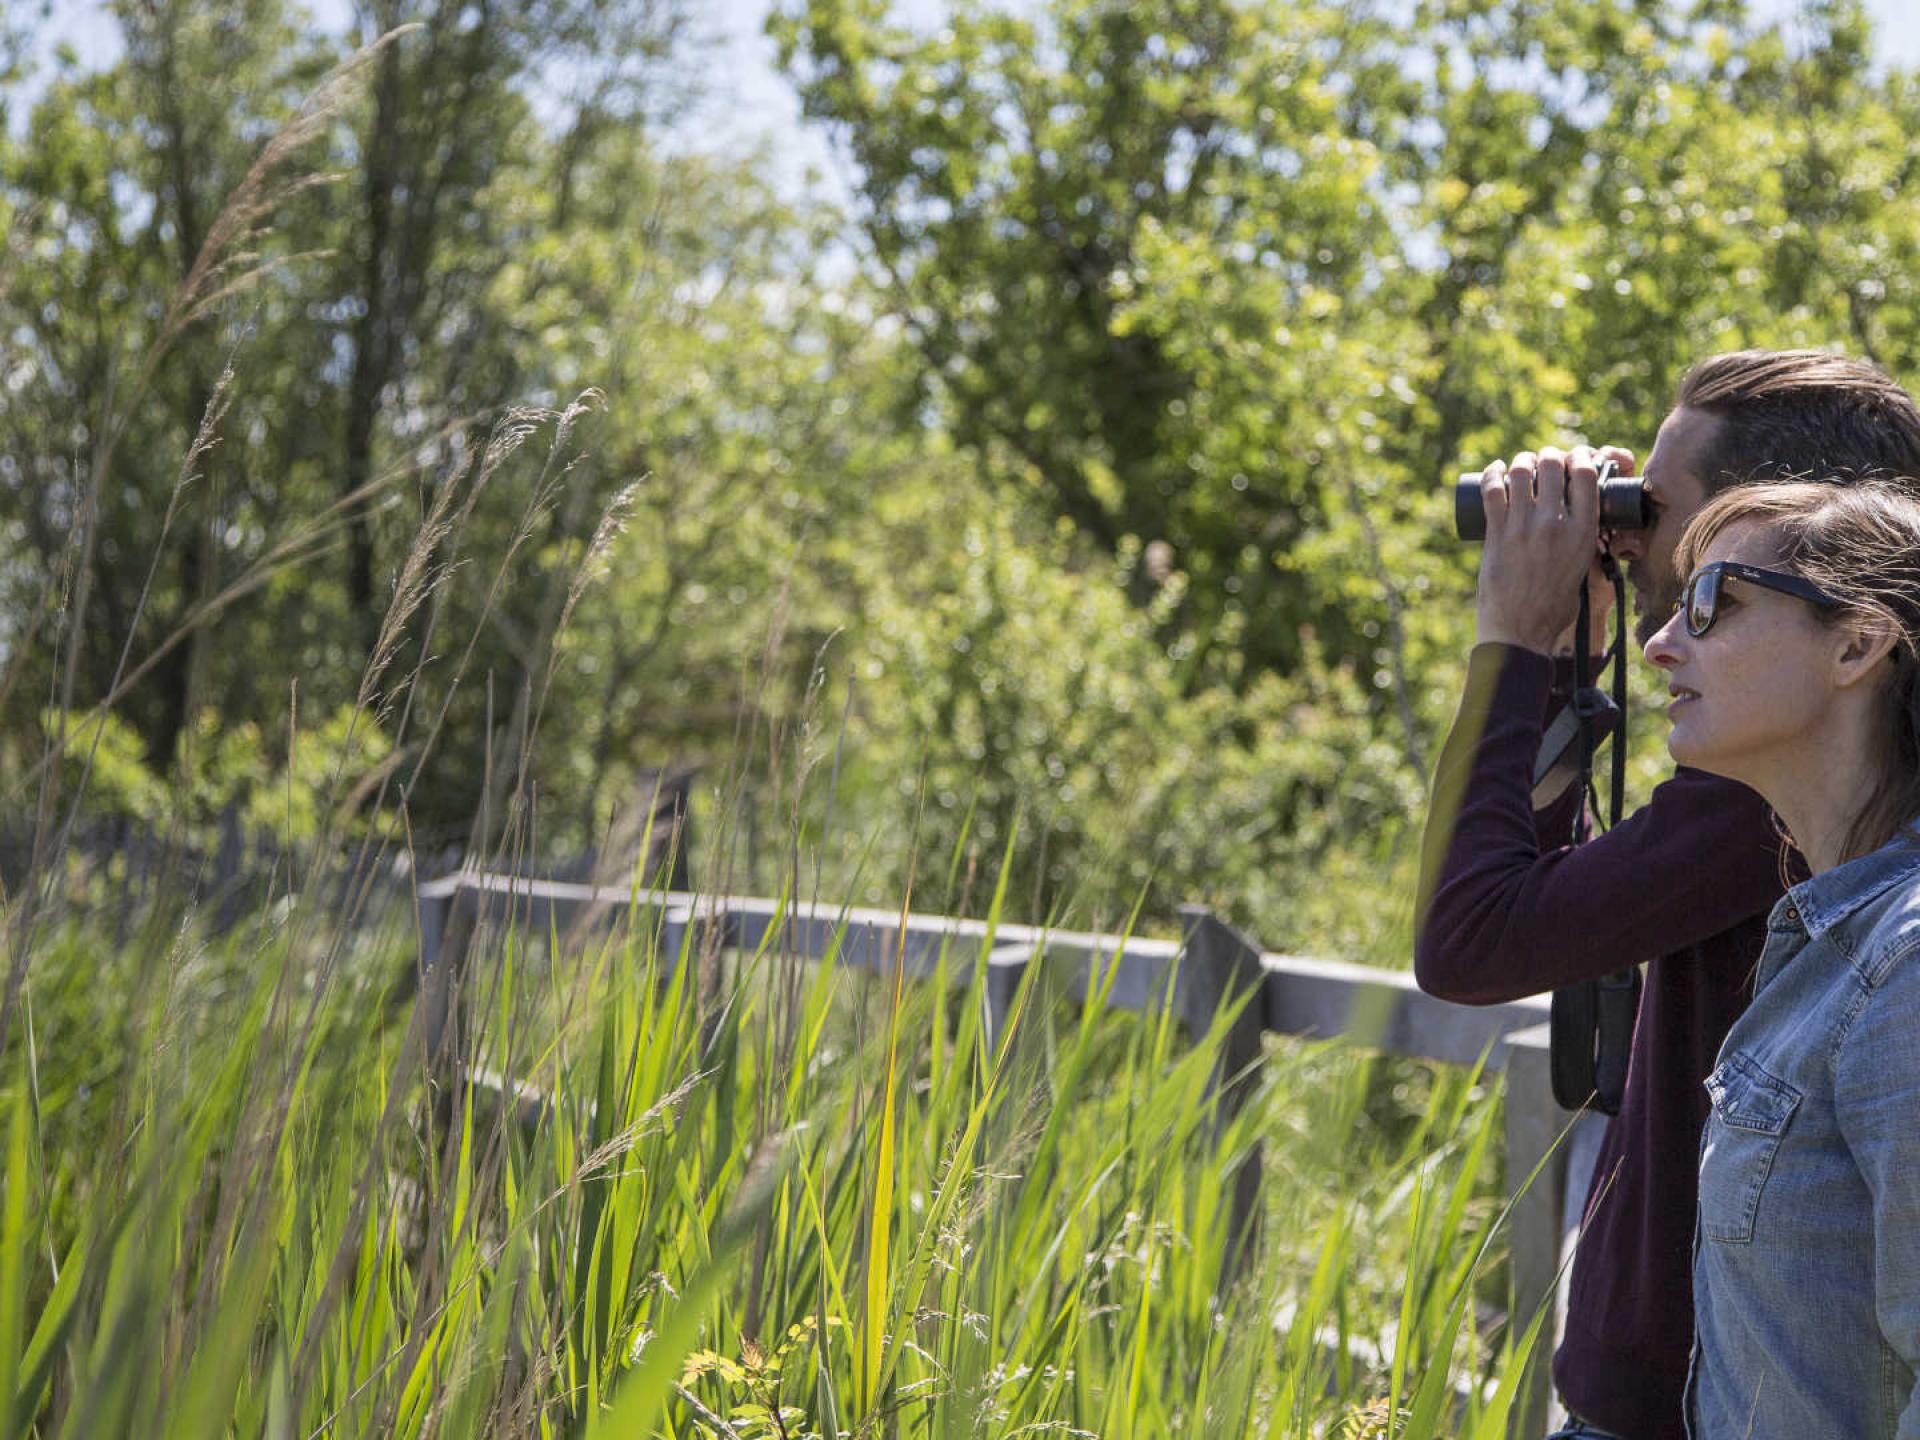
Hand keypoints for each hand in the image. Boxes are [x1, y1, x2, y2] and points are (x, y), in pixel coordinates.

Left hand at [1474, 445, 1603, 653]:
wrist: (1520, 631)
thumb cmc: (1553, 607)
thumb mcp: (1581, 569)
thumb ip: (1581, 543)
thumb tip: (1575, 523)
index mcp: (1584, 532)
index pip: (1585, 475)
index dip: (1580, 456)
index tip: (1574, 456)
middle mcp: (1555, 524)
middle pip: (1552, 466)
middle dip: (1548, 455)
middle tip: (1543, 459)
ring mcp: (1523, 528)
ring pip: (1521, 472)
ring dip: (1521, 460)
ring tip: (1521, 463)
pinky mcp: (1496, 535)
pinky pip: (1493, 491)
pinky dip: (1493, 473)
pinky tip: (1495, 469)